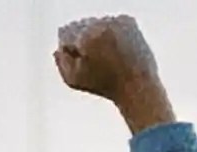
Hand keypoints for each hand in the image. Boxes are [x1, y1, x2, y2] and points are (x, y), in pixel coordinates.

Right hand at [54, 16, 174, 133]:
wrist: (137, 86)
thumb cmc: (105, 86)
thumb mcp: (73, 80)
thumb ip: (60, 61)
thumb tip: (59, 48)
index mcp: (86, 36)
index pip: (65, 32)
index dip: (70, 50)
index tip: (81, 62)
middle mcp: (102, 24)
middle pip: (80, 25)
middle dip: (83, 40)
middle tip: (96, 61)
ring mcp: (116, 21)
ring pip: (96, 24)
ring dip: (97, 36)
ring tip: (108, 57)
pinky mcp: (129, 21)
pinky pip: (111, 23)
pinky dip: (112, 34)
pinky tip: (117, 50)